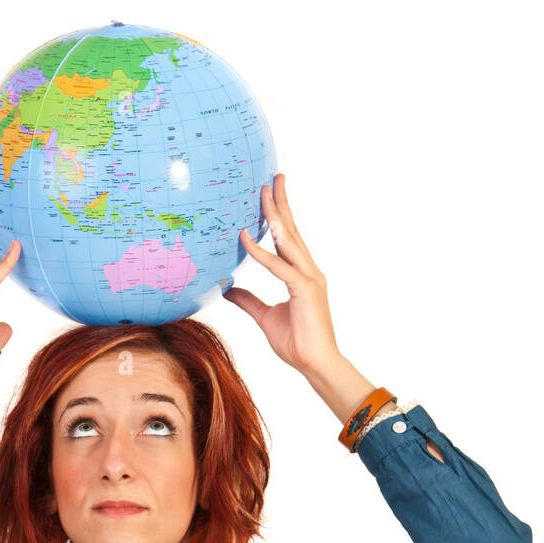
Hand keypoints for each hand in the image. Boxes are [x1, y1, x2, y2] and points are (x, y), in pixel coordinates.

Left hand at [224, 175, 340, 376]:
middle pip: (292, 230)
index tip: (269, 196)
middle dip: (281, 203)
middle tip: (273, 178)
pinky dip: (261, 252)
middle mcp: (308, 271)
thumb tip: (228, 290)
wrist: (316, 364)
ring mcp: (309, 278)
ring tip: (265, 191)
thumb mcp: (265, 318)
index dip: (279, 218)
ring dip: (275, 214)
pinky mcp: (303, 290)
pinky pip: (278, 266)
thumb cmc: (297, 344)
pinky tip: (245, 238)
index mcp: (302, 276)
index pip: (289, 240)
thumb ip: (248, 301)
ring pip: (289, 240)